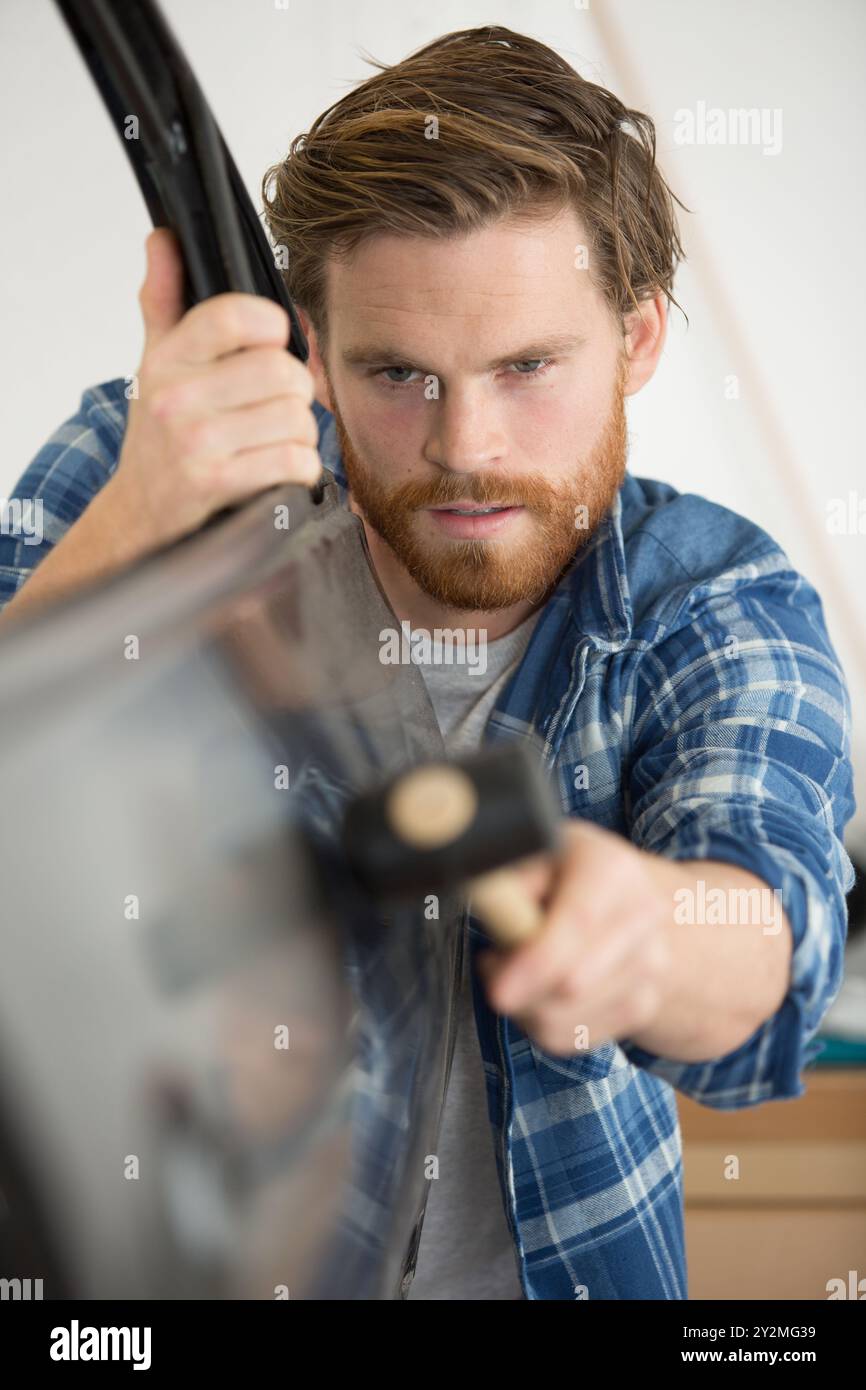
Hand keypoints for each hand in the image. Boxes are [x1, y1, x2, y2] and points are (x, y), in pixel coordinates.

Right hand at [108, 228, 321, 549]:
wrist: (141, 514)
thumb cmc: (158, 438)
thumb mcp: (153, 366)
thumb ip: (163, 301)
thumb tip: (163, 238)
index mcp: (168, 360)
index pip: (236, 316)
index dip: (272, 326)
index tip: (272, 342)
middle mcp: (176, 398)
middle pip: (282, 371)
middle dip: (295, 391)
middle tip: (278, 403)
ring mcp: (196, 443)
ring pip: (296, 418)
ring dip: (300, 433)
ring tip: (274, 439)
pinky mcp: (218, 484)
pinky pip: (295, 461)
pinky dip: (300, 468)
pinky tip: (277, 468)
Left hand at [476, 820, 672, 1057]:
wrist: (629, 897)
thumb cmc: (566, 873)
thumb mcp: (534, 853)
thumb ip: (510, 877)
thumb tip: (495, 906)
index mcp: (612, 869)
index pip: (578, 925)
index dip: (535, 964)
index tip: (499, 991)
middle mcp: (642, 916)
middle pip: (575, 984)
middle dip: (520, 989)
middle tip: (494, 962)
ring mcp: (651, 965)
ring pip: (568, 1019)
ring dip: (526, 1007)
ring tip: (516, 973)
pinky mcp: (642, 1005)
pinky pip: (575, 1038)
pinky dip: (544, 1025)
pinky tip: (539, 994)